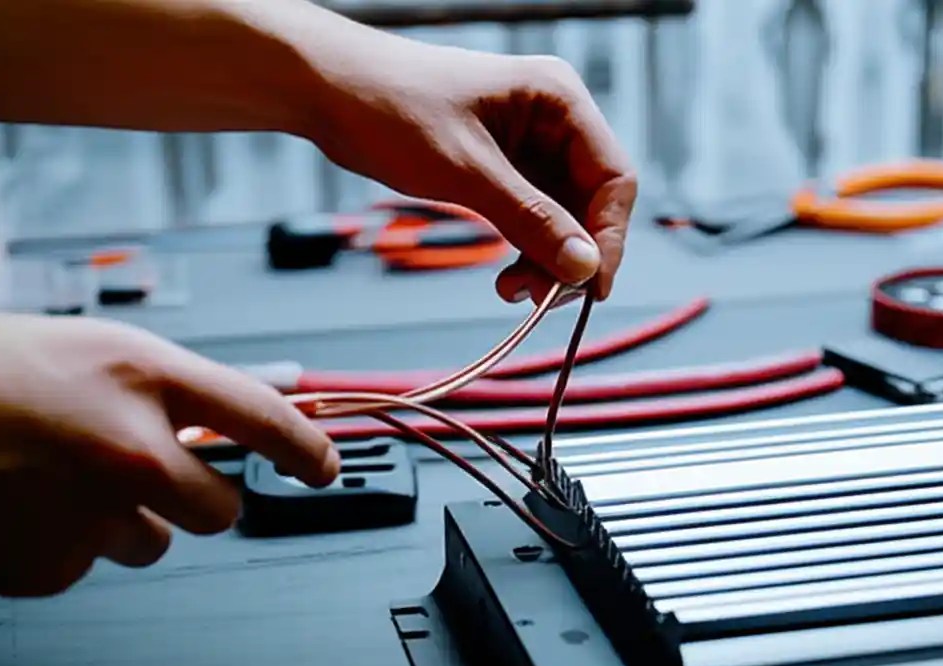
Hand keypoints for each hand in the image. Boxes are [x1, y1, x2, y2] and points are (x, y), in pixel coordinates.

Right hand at [0, 313, 337, 595]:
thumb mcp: (78, 350)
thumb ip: (149, 388)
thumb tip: (202, 423)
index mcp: (141, 374)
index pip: (261, 416)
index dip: (304, 448)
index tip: (322, 467)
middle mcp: (133, 447)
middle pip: (222, 508)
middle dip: (197, 499)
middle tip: (145, 478)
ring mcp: (95, 514)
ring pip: (153, 542)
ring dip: (123, 522)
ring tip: (52, 482)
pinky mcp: (52, 568)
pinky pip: (87, 565)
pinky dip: (61, 545)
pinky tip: (16, 508)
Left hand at [296, 15, 637, 302]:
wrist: (328, 91)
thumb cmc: (389, 106)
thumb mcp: (464, 171)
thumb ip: (530, 219)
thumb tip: (584, 267)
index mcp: (558, 99)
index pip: (614, 177)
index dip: (609, 237)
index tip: (591, 286)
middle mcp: (553, 120)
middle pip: (594, 202)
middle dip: (572, 255)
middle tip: (541, 297)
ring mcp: (529, 145)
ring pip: (566, 218)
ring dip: (549, 261)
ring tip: (514, 290)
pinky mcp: (504, 167)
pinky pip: (535, 218)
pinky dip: (527, 250)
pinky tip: (507, 276)